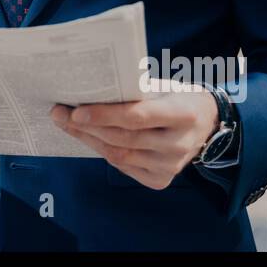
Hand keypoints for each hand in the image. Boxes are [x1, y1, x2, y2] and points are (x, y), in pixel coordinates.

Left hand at [49, 77, 218, 189]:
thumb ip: (134, 91)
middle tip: (59, 113)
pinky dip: (103, 151)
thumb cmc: (178, 97)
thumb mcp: (163, 87)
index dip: (104, 114)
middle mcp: (179, 144)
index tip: (76, 111)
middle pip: (123, 138)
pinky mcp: (161, 180)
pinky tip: (88, 138)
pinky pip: (124, 167)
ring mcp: (171, 166)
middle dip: (86, 127)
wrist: (207, 123)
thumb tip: (89, 89)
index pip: (137, 116)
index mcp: (183, 114)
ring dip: (88, 139)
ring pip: (119, 155)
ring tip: (66, 125)